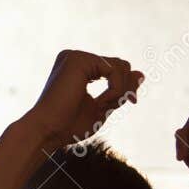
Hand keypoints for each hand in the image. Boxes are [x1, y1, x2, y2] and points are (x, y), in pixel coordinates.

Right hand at [23, 50, 141, 152]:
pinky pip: (114, 69)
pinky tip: (103, 101)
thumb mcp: (102, 107)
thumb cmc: (68, 126)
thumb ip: (120, 91)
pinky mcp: (78, 60)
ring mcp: (75, 56)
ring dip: (121, 90)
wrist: (47, 132)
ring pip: (120, 66)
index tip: (131, 101)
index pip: (115, 68)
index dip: (127, 86)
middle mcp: (75, 57)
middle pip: (120, 64)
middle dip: (126, 86)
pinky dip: (116, 88)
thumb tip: (141, 73)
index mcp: (78, 67)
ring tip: (105, 105)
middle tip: (125, 103)